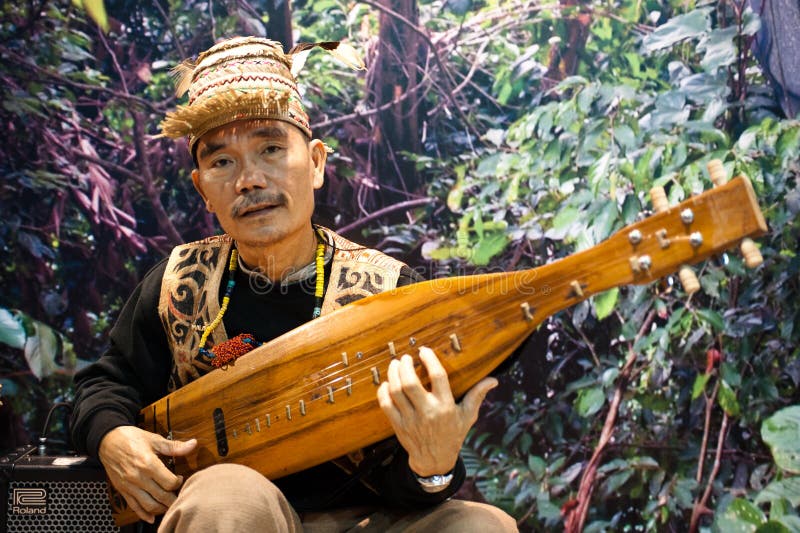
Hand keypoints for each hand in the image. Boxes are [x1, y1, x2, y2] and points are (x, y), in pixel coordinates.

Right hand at [98, 425, 196, 522]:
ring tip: (168, 504)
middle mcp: (138, 478)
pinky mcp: (122, 490)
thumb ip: (174, 446)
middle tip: (179, 496)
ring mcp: (129, 486)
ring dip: (161, 508)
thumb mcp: (154, 439)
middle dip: (173, 499)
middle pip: (161, 497)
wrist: (108, 441)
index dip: (178, 483)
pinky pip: (134, 507)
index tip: (179, 479)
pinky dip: (144, 515)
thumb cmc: (131, 438)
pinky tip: (151, 517)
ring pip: (149, 505)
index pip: (169, 483)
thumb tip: (193, 444)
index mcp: (148, 464)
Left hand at [377, 346, 497, 476]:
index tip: (424, 351)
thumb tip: (493, 380)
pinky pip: (386, 405)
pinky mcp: (399, 426)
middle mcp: (427, 412)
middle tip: (405, 357)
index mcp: (445, 406)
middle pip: (410, 383)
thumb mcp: (467, 416)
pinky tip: (387, 383)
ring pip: (396, 392)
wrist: (434, 461)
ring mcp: (411, 420)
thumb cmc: (453, 435)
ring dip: (393, 374)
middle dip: (404, 366)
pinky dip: (383, 391)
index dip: (429, 360)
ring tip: (395, 365)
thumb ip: (477, 395)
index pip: (438, 377)